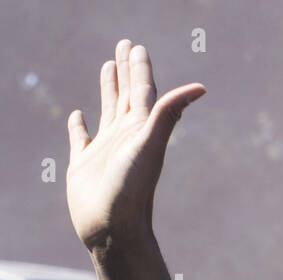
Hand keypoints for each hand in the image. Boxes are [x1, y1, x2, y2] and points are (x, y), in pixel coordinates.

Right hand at [66, 39, 204, 251]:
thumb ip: (169, 114)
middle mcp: (126, 136)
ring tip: (108, 67)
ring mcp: (106, 150)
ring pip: (108, 111)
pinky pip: (82, 139)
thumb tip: (201, 87)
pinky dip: (80, 126)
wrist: (114, 230)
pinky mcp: (85, 165)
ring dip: (108, 89)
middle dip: (126, 70)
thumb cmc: (131, 189)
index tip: (136, 46)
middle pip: (127, 95)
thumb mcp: (149, 145)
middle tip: (125, 44)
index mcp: (141, 129)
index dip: (140, 67)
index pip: (144, 90)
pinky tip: (78, 116)